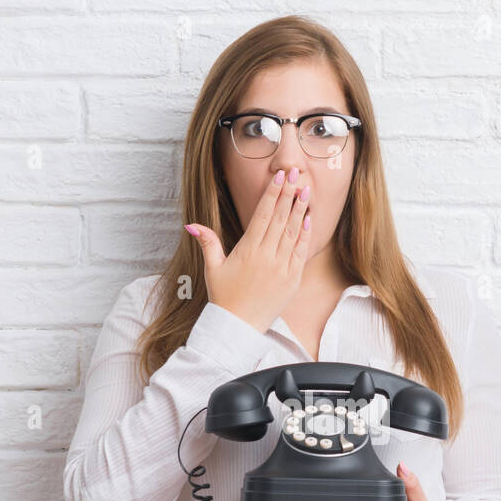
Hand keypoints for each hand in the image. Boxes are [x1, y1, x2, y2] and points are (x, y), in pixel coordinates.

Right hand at [183, 167, 311, 332]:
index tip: (278, 178)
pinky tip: (308, 220)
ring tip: (305, 191)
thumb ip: (207, 243)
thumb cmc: (224, 297)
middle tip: (294, 174)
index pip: (262, 215)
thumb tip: (191, 224)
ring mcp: (281, 268)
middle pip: (280, 219)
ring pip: (293, 233)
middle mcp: (266, 257)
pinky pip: (300, 253)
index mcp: (247, 250)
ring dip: (300, 210)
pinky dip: (305, 236)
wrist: (238, 327)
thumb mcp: (212, 268)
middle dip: (288, 195)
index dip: (271, 194)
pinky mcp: (292, 280)